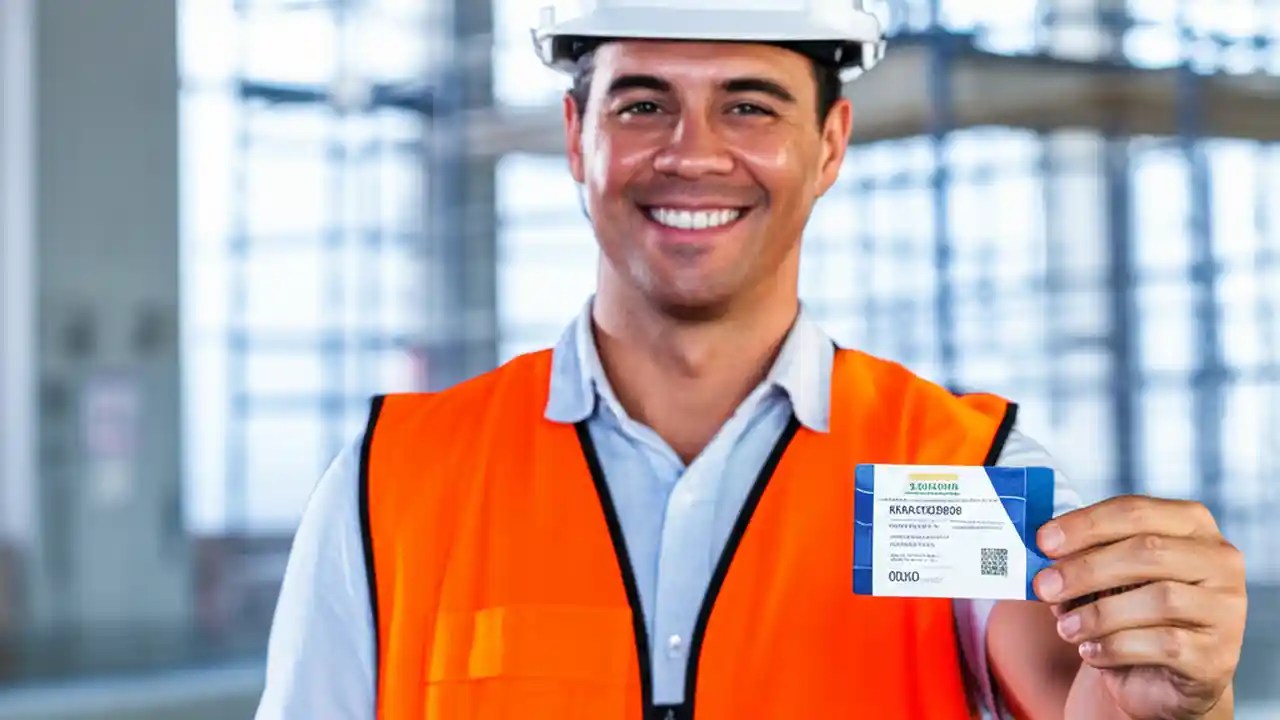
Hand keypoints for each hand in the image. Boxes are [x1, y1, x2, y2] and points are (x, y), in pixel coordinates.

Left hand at [1033, 496, 1247, 719]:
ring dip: (1098, 614)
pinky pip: (1164, 646)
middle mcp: (1219, 560)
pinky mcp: (1217, 655)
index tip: (1043, 541)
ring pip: (1159, 600)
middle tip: (1044, 586)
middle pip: (1147, 551)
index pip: (1135, 511)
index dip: (1085, 524)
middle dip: (1085, 568)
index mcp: (1192, 525)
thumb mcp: (1109, 576)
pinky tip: (1091, 651)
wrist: (1161, 677)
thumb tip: (1045, 557)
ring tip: (1065, 627)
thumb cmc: (1133, 613)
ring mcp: (1226, 608)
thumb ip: (1085, 558)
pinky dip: (1116, 648)